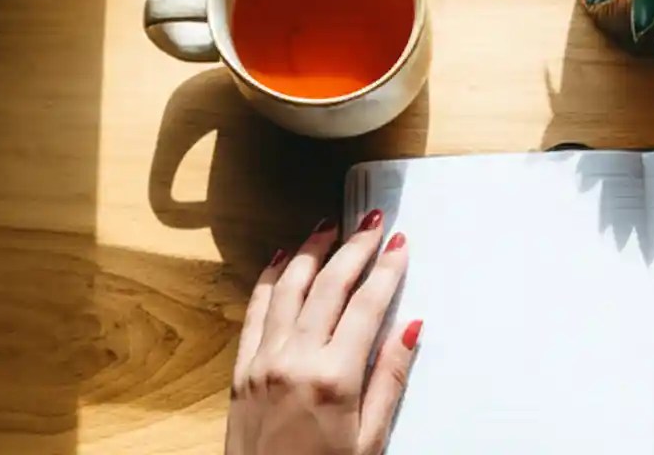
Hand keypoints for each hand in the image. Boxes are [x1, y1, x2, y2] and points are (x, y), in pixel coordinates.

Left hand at [226, 210, 421, 454]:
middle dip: (354, 248)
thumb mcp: (370, 438)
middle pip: (330, 286)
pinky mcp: (241, 369)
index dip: (386, 270)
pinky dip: (269, 280)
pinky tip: (280, 259)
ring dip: (311, 252)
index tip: (399, 243)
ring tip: (329, 228)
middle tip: (371, 222)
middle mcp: (296, 360)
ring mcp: (264, 361)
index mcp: (335, 378)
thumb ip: (390, 379)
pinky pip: (255, 311)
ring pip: (289, 288)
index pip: (367, 306)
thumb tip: (412, 327)